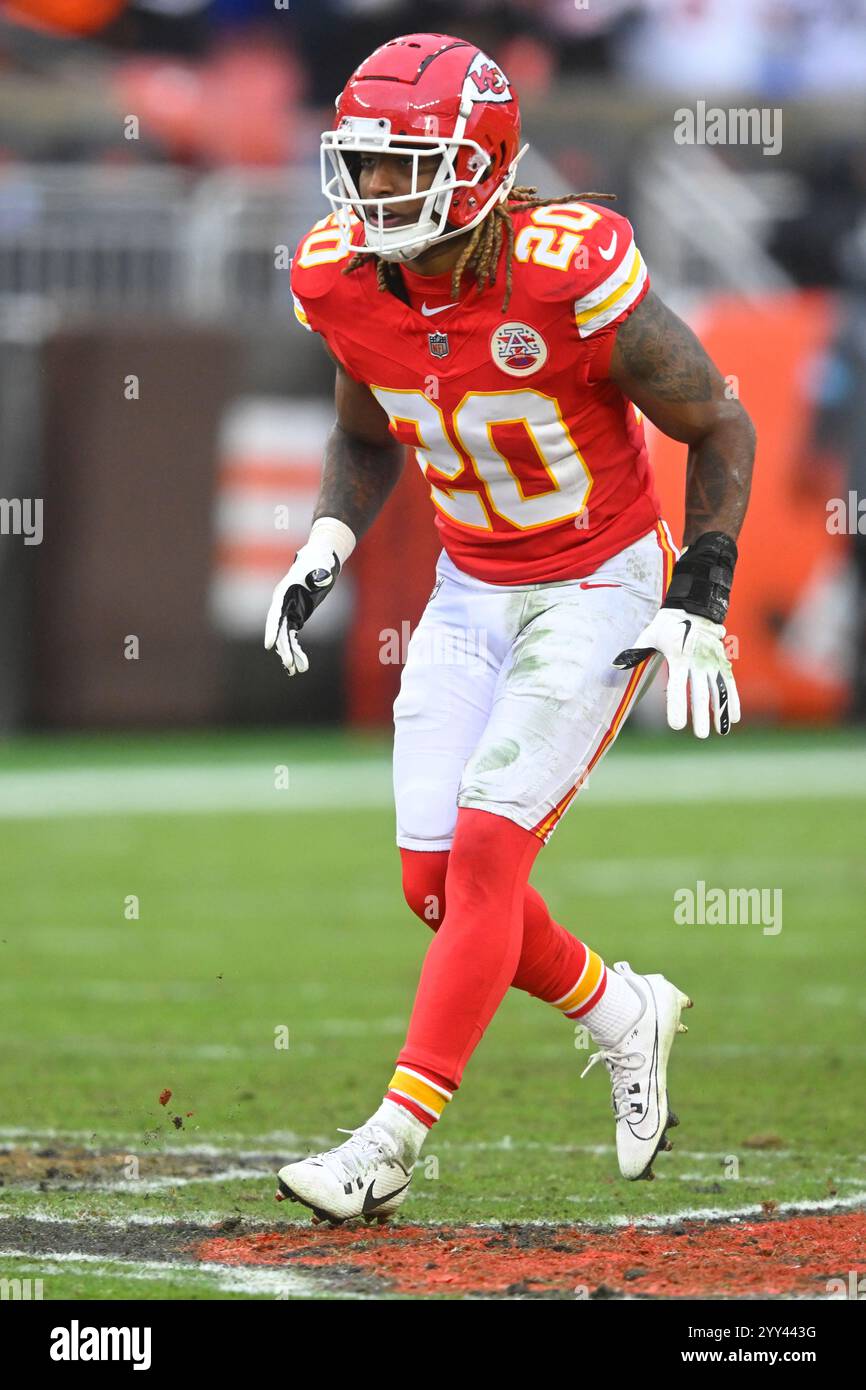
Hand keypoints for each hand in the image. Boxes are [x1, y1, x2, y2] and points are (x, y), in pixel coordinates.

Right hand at [264, 540, 340, 676]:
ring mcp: (289, 611)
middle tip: (289, 666)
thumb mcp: (320, 566)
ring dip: (290, 653)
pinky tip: (302, 664)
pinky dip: (297, 649)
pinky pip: (294, 637)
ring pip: (286, 637)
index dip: (271, 630)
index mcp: (283, 592)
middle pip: (280, 630)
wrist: (321, 559)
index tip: (269, 645)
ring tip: (295, 671)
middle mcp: (282, 604)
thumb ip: (319, 574)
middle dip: (284, 649)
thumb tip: (320, 579)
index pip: (275, 614)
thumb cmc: (319, 560)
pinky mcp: (296, 616)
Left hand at [613, 608, 739, 737]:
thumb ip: (635, 653)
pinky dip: (733, 700)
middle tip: (701, 736)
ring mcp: (712, 662)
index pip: (678, 687)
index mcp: (678, 658)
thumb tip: (615, 665)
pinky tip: (734, 718)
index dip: (678, 707)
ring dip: (721, 711)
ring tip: (722, 732)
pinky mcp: (721, 661)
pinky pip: (728, 683)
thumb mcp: (649, 636)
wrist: (694, 606)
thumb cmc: (667, 624)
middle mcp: (698, 662)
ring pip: (718, 690)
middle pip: (700, 693)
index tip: (678, 726)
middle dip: (701, 716)